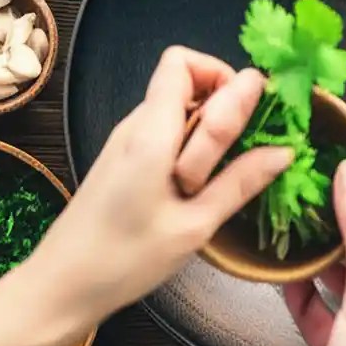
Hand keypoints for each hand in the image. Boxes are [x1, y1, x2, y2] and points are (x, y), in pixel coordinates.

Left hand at [25, 46, 292, 332]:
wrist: (61, 285)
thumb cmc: (125, 259)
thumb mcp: (194, 225)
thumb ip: (239, 182)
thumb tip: (284, 149)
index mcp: (151, 131)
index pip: (183, 60)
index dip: (222, 75)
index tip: (250, 118)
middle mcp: (136, 125)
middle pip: (186, 83)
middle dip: (223, 110)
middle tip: (237, 160)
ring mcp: (127, 142)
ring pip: (178, 111)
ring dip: (208, 135)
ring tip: (215, 185)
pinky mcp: (124, 162)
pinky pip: (166, 135)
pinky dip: (191, 151)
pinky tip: (198, 191)